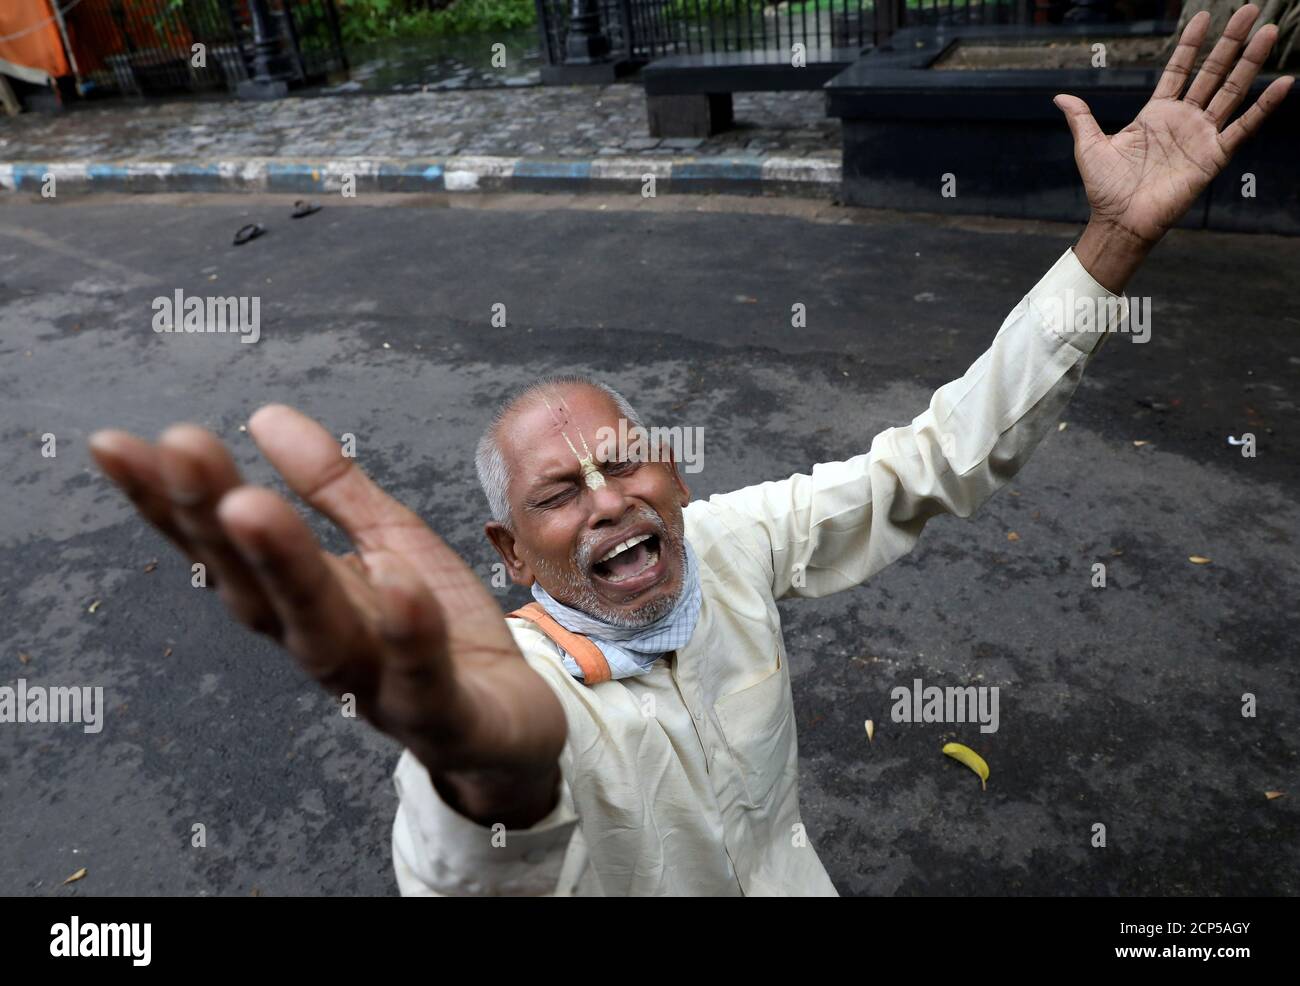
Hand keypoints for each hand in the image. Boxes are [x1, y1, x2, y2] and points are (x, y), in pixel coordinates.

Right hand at [89, 406, 564, 820]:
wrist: (513, 732)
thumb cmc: (437, 635)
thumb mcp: (392, 543)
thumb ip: (334, 489)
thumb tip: (265, 414)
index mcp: (305, 602)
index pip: (227, 551)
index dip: (170, 503)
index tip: (116, 444)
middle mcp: (326, 648)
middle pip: (258, 590)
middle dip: (215, 523)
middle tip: (181, 449)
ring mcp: (381, 690)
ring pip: (323, 636)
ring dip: (287, 571)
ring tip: (252, 504)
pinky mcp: (446, 719)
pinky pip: (423, 678)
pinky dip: (407, 632)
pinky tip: (395, 577)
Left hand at [1055, 5, 1293, 247]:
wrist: (1118, 221)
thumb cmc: (1105, 189)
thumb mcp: (1090, 146)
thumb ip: (1082, 118)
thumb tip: (1060, 98)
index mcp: (1156, 113)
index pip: (1180, 69)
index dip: (1191, 44)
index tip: (1203, 16)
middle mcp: (1183, 120)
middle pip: (1212, 71)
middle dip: (1231, 41)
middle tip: (1250, 10)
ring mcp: (1201, 135)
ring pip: (1231, 90)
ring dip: (1251, 61)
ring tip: (1268, 31)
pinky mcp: (1213, 156)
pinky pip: (1244, 127)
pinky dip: (1264, 106)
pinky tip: (1284, 83)